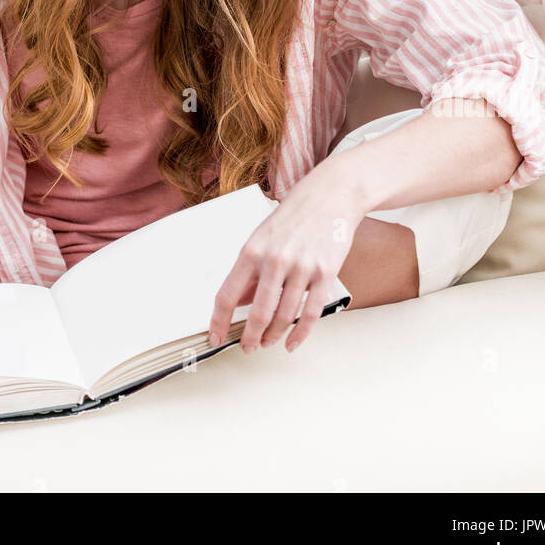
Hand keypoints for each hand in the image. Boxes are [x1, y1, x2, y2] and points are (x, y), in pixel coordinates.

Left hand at [207, 170, 362, 354]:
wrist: (329, 196)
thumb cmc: (293, 216)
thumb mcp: (261, 238)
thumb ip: (250, 271)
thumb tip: (238, 304)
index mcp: (252, 251)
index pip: (227, 295)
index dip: (218, 322)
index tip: (215, 337)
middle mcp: (275, 260)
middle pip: (258, 314)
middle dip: (250, 338)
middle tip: (247, 347)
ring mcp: (302, 267)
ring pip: (284, 317)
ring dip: (274, 336)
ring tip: (268, 342)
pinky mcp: (325, 274)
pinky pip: (310, 313)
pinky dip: (300, 334)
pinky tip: (292, 343)